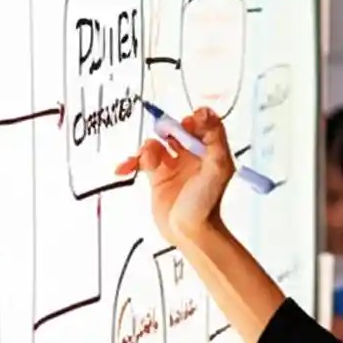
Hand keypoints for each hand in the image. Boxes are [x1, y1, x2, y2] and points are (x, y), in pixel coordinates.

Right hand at [115, 107, 234, 243]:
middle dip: (165, 130)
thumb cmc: (207, 202)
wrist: (190, 231)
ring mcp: (173, 166)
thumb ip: (214, 137)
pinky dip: (132, 161)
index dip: (190, 121)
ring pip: (156, 144)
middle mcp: (191, 155)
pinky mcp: (157, 177)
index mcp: (208, 150)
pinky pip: (142, 160)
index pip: (198, 124)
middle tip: (163, 137)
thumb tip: (205, 111)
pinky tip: (124, 168)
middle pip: (174, 130)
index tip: (185, 125)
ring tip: (147, 161)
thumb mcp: (218, 166)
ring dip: (147, 147)